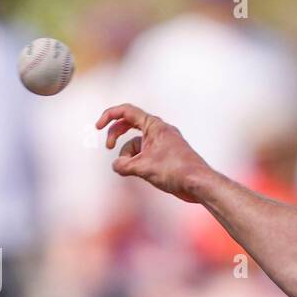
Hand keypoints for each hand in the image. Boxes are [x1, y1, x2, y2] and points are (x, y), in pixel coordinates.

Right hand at [95, 103, 212, 202]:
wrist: (199, 184)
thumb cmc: (176, 171)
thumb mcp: (143, 167)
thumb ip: (124, 165)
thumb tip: (116, 166)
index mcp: (154, 126)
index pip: (127, 112)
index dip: (109, 116)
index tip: (97, 126)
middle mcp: (159, 131)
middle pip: (129, 126)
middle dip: (116, 135)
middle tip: (108, 147)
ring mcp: (162, 144)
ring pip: (137, 145)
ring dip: (128, 156)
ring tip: (132, 170)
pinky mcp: (165, 157)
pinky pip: (145, 155)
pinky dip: (137, 163)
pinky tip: (138, 174)